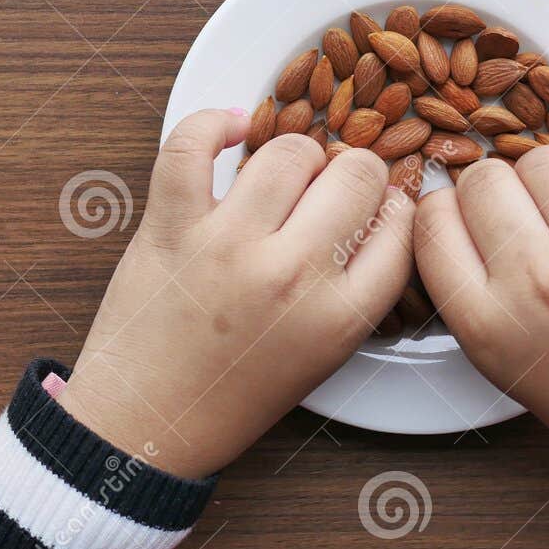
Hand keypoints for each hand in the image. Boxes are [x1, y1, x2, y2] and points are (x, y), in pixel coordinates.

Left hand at [57, 109, 414, 478]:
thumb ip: (357, 287)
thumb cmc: (231, 394)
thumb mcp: (323, 354)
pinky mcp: (172, 228)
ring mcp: (228, 247)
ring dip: (293, 153)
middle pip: (355, 176)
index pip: (400, 228)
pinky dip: (212, 124)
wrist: (147, 424)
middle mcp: (291, 276)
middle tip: (328, 186)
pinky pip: (192, 145)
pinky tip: (231, 129)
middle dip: (350, 172)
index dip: (392, 206)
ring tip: (281, 173)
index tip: (377, 205)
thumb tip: (379, 210)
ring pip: (289, 151)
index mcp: (339, 317)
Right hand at [415, 128, 548, 501]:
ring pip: (542, 160)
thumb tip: (455, 209)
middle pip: (483, 181)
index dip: (448, 210)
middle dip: (498, 191)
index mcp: (486, 324)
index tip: (469, 218)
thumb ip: (468, 291)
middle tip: (526, 217)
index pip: (431, 221)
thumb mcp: (501, 360)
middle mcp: (535, 284)